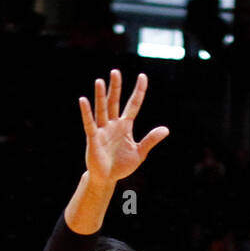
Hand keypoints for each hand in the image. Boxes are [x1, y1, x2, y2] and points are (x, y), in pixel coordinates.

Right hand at [79, 71, 168, 187]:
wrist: (107, 179)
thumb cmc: (122, 165)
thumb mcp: (140, 153)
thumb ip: (151, 139)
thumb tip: (166, 129)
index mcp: (125, 126)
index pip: (133, 105)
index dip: (138, 91)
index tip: (142, 76)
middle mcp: (113, 124)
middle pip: (115, 102)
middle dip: (116, 88)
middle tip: (115, 71)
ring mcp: (103, 130)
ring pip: (102, 109)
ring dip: (101, 96)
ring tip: (100, 81)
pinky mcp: (93, 138)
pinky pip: (90, 123)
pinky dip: (87, 113)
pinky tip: (83, 100)